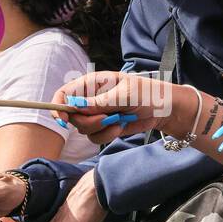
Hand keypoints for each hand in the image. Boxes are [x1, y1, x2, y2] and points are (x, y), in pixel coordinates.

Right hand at [53, 70, 190, 143]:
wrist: (164, 110)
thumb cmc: (147, 93)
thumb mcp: (124, 95)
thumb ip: (100, 102)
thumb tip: (77, 107)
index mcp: (91, 84)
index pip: (64, 94)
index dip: (59, 106)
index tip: (65, 119)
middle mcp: (90, 99)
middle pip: (72, 116)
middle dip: (87, 122)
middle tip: (106, 119)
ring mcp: (96, 114)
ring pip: (83, 129)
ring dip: (100, 129)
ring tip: (118, 121)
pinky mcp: (103, 127)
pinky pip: (95, 137)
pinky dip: (107, 135)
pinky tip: (120, 127)